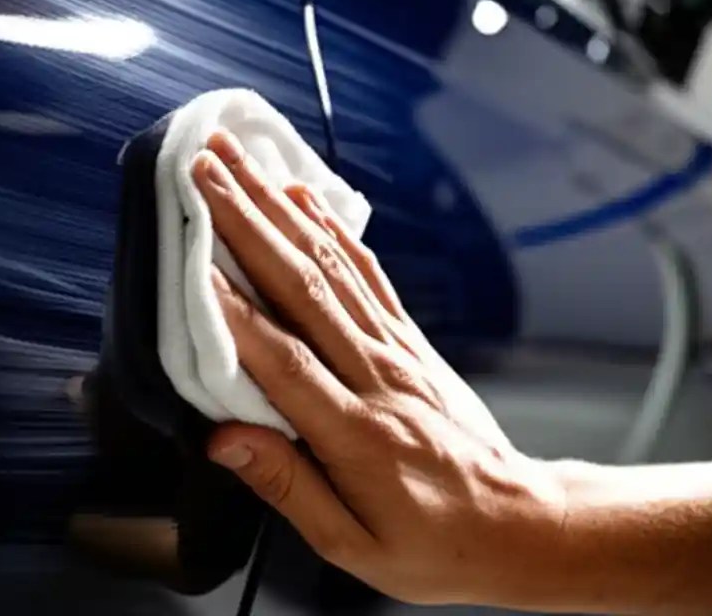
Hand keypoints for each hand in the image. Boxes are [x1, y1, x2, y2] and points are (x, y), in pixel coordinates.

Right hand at [191, 132, 566, 605]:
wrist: (520, 526)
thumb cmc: (435, 545)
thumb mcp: (354, 546)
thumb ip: (288, 486)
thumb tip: (224, 441)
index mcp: (356, 433)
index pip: (282, 359)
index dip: (232, 308)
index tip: (191, 259)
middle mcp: (376, 376)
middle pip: (302, 286)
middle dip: (246, 221)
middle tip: (203, 170)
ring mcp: (397, 351)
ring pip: (330, 266)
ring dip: (281, 208)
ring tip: (240, 164)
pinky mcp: (410, 340)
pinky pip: (367, 274)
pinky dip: (334, 229)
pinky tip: (305, 198)